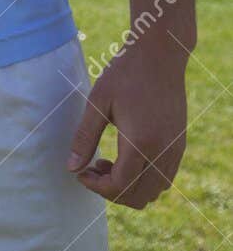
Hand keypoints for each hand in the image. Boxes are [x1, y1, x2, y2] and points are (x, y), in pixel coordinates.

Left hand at [67, 38, 187, 208]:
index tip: (80, 171)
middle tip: (91, 168)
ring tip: (107, 162)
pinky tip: (127, 156)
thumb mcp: (98, 102)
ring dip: (129, 187)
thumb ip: (84, 137)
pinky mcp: (179, 144)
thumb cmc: (125, 73)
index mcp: (140, 143)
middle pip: (138, 197)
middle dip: (111, 191)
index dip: (96, 187)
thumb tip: (71, 168)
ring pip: (154, 191)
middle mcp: (162, 152)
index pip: (120, 186)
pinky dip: (144, 179)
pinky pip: (164, 178)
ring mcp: (175, 150)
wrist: (160, 53)